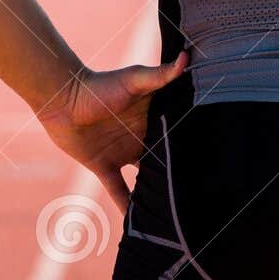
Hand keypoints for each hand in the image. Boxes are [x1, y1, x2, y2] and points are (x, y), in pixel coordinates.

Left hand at [35, 52, 187, 213]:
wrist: (62, 99)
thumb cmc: (100, 84)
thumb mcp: (134, 80)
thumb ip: (160, 75)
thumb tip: (188, 57)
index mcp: (153, 117)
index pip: (177, 132)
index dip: (194, 142)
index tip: (216, 155)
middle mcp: (142, 136)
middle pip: (165, 156)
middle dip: (180, 170)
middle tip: (202, 188)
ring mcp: (123, 153)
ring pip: (146, 177)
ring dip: (157, 190)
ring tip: (177, 209)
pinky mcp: (104, 166)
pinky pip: (118, 190)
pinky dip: (126, 206)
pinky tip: (137, 222)